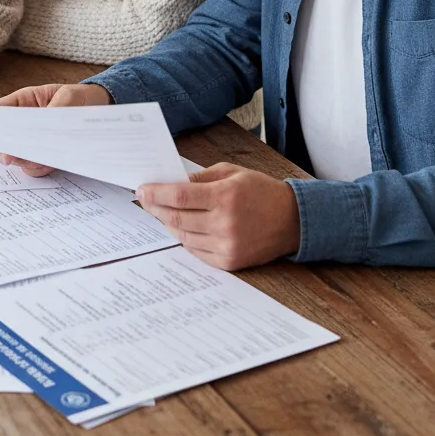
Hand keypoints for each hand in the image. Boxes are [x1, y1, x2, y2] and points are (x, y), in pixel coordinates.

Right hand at [0, 82, 111, 176]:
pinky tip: (51, 164)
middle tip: (12, 158)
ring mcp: (33, 141)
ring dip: (26, 162)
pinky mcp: (45, 156)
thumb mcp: (69, 96)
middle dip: (8, 150)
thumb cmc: (80, 97)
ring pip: (18, 157)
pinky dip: (40, 169)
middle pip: (4, 140)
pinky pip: (34, 167)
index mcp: (23, 103)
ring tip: (42, 160)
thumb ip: (55, 109)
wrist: (99, 110)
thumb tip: (45, 124)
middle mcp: (24, 125)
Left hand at [136, 163, 300, 270]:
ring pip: (183, 236)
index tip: (141, 189)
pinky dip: (185, 239)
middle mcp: (224, 223)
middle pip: (176, 218)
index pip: (179, 196)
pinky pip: (196, 251)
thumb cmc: (260, 191)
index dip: (156, 193)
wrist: (293, 220)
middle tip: (145, 200)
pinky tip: (181, 227)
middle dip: (155, 208)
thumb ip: (199, 179)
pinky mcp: (229, 262)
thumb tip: (170, 182)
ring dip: (168, 224)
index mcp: (224, 197)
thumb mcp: (231, 173)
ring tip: (161, 212)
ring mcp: (227, 245)